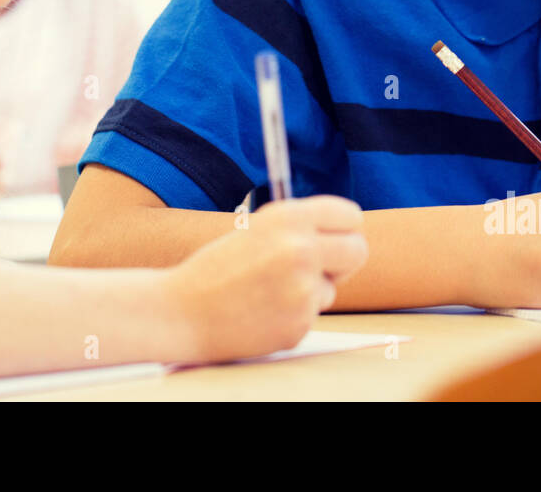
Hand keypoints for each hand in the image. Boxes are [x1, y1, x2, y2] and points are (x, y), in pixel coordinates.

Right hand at [164, 195, 366, 362]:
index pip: (350, 215)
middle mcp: (300, 249)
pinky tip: (262, 311)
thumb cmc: (217, 268)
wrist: (182, 311)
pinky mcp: (299, 324)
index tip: (337, 235)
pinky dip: (293, 315)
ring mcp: (302, 290)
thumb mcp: (256, 230)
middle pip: (358, 250)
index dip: (344, 227)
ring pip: (331, 288)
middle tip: (322, 265)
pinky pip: (311, 315)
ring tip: (268, 291)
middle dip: (345, 259)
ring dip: (310, 291)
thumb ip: (298, 228)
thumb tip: (342, 233)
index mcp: (288, 218)